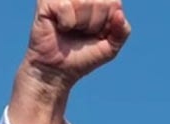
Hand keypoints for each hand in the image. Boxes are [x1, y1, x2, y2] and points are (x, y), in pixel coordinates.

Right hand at [9, 0, 131, 123]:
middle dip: (95, 24)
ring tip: (72, 30)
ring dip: (81, 24)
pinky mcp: (46, 1)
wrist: (58, 70)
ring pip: (84, 2)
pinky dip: (66, 23)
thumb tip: (119, 14)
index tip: (98, 33)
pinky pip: (65, 6)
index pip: (114, 2)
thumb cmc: (84, 56)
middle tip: (83, 33)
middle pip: (101, 2)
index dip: (108, 23)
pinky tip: (60, 27)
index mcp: (98, 1)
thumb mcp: (111, 47)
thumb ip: (122, 31)